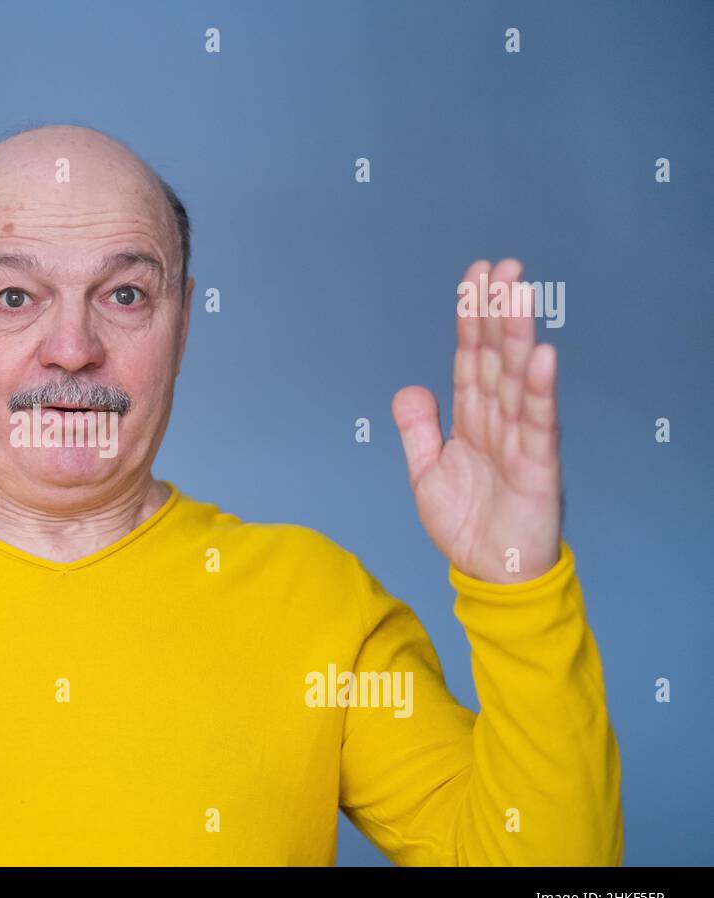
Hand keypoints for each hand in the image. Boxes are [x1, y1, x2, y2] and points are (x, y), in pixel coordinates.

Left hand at [391, 258, 561, 583]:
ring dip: (518, 337)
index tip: (474, 278)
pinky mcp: (537, 468)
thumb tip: (411, 387)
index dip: (471, 319)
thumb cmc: (466, 524)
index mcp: (473, 420)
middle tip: (502, 267)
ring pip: (518, 380)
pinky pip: (539, 423)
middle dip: (497, 313)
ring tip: (520, 294)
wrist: (489, 574)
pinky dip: (540, 390)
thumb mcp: (426, 473)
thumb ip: (418, 430)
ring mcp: (521, 441)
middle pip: (497, 358)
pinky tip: (542, 356)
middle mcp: (500, 422)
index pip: (471, 359)